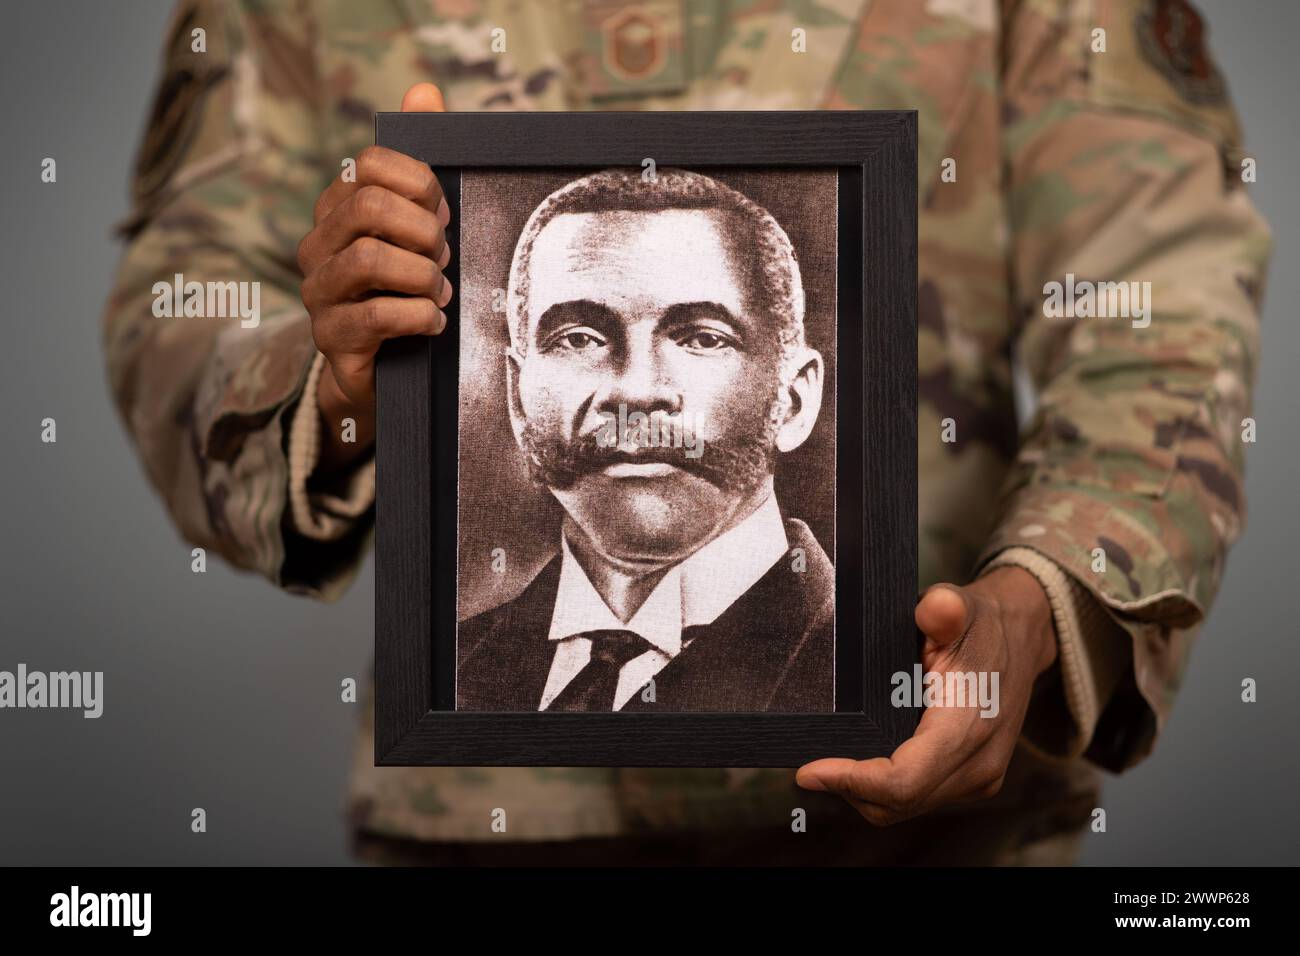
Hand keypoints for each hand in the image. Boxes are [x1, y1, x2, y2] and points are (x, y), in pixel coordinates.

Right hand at [296, 82, 452, 473]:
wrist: (389, 369)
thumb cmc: (408, 289)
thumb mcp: (421, 227)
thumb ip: (420, 161)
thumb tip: (424, 90)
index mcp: (339, 208)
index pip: (369, 164)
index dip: (418, 184)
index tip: (444, 214)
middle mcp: (318, 245)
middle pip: (368, 206)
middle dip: (422, 229)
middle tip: (445, 255)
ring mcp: (318, 292)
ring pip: (370, 259)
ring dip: (422, 275)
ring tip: (441, 292)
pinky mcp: (331, 338)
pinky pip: (375, 316)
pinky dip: (416, 315)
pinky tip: (433, 322)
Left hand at [796, 566, 1057, 824]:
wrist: (1022, 637)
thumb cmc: (984, 624)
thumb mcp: (962, 605)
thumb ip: (945, 610)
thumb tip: (935, 609)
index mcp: (969, 727)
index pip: (903, 780)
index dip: (851, 781)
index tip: (808, 770)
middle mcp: (979, 764)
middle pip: (897, 803)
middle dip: (848, 789)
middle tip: (810, 767)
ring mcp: (978, 777)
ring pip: (905, 807)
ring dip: (864, 792)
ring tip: (831, 763)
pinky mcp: (972, 778)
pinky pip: (917, 798)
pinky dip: (884, 788)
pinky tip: (862, 761)